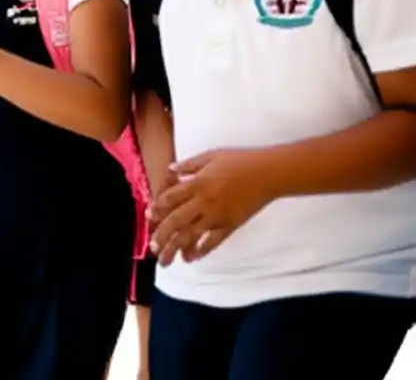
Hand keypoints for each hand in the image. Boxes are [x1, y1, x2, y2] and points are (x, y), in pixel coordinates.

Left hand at [150, 148, 276, 266]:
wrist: (269, 174)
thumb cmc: (240, 161)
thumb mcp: (210, 156)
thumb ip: (189, 164)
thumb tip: (171, 169)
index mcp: (197, 184)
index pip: (171, 199)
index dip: (157, 208)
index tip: (148, 216)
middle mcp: (203, 202)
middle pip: (176, 221)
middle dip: (161, 236)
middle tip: (152, 248)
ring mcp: (217, 216)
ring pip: (191, 236)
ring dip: (176, 249)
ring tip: (166, 261)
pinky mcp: (231, 225)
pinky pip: (213, 242)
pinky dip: (202, 250)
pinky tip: (192, 258)